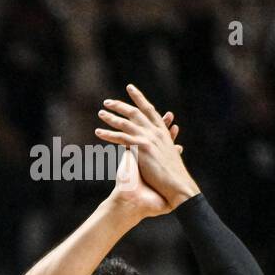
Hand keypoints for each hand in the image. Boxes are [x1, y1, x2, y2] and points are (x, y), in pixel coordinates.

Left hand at [95, 84, 197, 207]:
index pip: (149, 110)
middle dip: (121, 105)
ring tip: (100, 113)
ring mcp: (149, 138)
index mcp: (162, 132)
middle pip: (136, 112)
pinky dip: (108, 135)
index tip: (130, 88)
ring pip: (126, 123)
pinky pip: (120, 138)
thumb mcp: (168, 156)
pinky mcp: (141, 148)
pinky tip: (98, 133)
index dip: (139, 98)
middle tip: (107, 102)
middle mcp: (156, 132)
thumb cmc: (172, 175)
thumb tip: (157, 145)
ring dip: (112, 117)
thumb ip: (162, 147)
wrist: (177, 186)